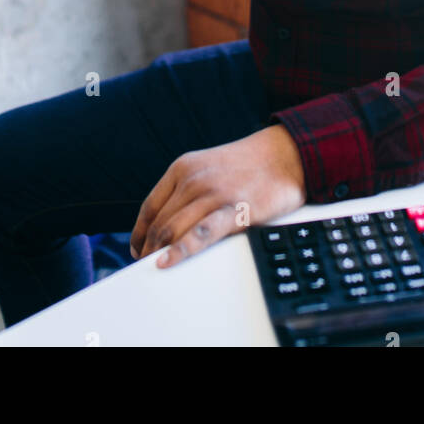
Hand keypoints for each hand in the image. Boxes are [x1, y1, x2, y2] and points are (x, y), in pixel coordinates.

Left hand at [129, 125, 306, 267]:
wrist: (286, 154)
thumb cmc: (249, 165)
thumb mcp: (208, 168)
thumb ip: (187, 189)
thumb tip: (168, 221)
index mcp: (183, 167)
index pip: (150, 206)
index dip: (139, 232)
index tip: (137, 249)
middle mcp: (193, 179)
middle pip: (159, 222)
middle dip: (149, 249)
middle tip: (146, 267)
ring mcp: (213, 194)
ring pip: (173, 230)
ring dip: (159, 253)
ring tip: (155, 269)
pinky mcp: (234, 210)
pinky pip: (201, 234)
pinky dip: (180, 250)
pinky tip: (167, 261)